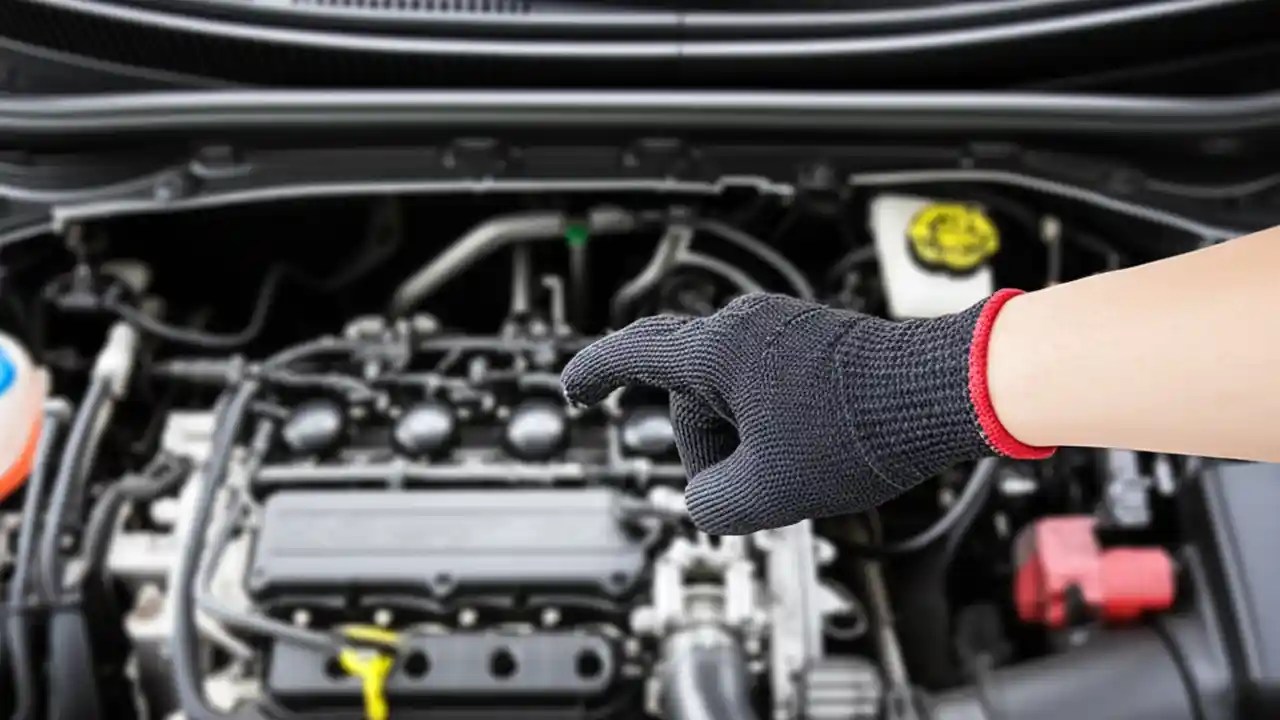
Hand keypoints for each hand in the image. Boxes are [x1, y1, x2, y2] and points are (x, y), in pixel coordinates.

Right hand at [561, 292, 1048, 534]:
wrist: (947, 393)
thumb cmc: (863, 428)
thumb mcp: (767, 492)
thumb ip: (712, 507)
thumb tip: (708, 500)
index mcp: (716, 352)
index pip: (631, 355)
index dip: (593, 375)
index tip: (574, 388)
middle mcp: (745, 326)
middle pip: (688, 393)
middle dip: (705, 447)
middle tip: (743, 487)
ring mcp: (783, 328)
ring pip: (733, 395)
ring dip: (747, 440)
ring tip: (798, 468)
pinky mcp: (815, 341)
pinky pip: (770, 387)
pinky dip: (775, 426)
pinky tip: (814, 450)